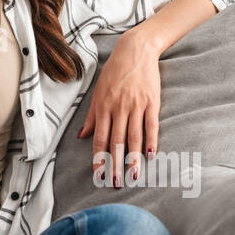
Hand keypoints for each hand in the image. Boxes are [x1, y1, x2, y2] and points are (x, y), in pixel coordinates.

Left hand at [77, 34, 161, 188]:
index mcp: (103, 107)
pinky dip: (151, 141)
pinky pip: (151, 125)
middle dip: (115, 165)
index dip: (99, 158)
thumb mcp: (98, 92)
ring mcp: (136, 105)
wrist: (135, 50)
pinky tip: (150, 155)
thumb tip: (82, 136)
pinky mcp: (152, 102)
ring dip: (133, 159)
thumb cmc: (114, 72)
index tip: (98, 175)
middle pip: (116, 142)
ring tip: (133, 176)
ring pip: (134, 137)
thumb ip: (91, 116)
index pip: (99, 138)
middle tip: (115, 184)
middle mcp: (118, 108)